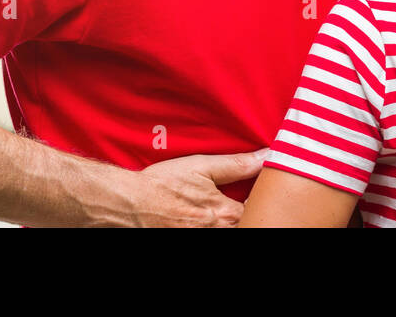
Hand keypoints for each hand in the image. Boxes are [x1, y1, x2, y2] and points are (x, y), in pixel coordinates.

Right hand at [131, 150, 269, 226]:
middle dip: (250, 216)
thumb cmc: (163, 184)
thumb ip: (236, 165)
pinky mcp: (184, 240)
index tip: (260, 194)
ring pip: (230, 232)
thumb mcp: (201, 167)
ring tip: (223, 213)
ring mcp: (200, 238)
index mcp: (224, 213)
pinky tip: (207, 220)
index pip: (258, 211)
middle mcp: (216, 232)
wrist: (128, 203)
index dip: (261, 203)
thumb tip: (267, 155)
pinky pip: (209, 235)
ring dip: (233, 222)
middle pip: (246, 225)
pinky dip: (215, 227)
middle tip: (246, 205)